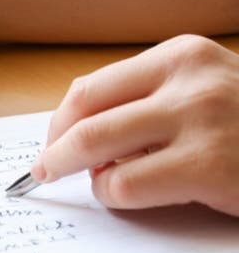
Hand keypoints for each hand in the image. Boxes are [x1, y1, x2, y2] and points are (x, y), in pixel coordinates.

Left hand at [32, 35, 238, 215]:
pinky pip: (124, 184)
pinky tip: (123, 196)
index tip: (53, 141)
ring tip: (89, 183)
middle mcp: (186, 80)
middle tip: (43, 169)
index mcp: (180, 56)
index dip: (60, 121)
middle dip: (53, 146)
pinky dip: (109, 195)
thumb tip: (83, 134)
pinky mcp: (208, 168)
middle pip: (82, 111)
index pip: (91, 86)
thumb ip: (152, 99)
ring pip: (92, 144)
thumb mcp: (208, 88)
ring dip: (71, 169)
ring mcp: (198, 121)